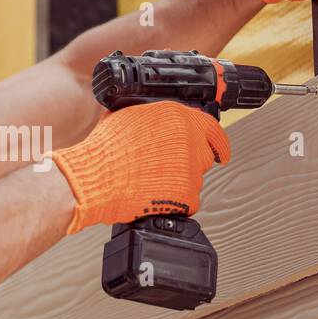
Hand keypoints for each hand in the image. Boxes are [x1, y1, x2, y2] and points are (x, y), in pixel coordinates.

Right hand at [47, 101, 230, 235]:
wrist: (97, 178)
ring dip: (178, 182)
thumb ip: (152, 116)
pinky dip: (174, 202)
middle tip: (166, 168)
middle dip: (188, 163)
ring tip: (150, 181)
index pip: (212, 128)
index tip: (220, 150)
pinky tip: (153, 195)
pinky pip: (188, 201)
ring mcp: (191, 169)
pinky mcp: (187, 195)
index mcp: (178, 116)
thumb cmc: (106, 150)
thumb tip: (154, 119)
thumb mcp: (128, 116)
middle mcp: (190, 140)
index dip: (216, 141)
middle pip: (204, 155)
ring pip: (195, 180)